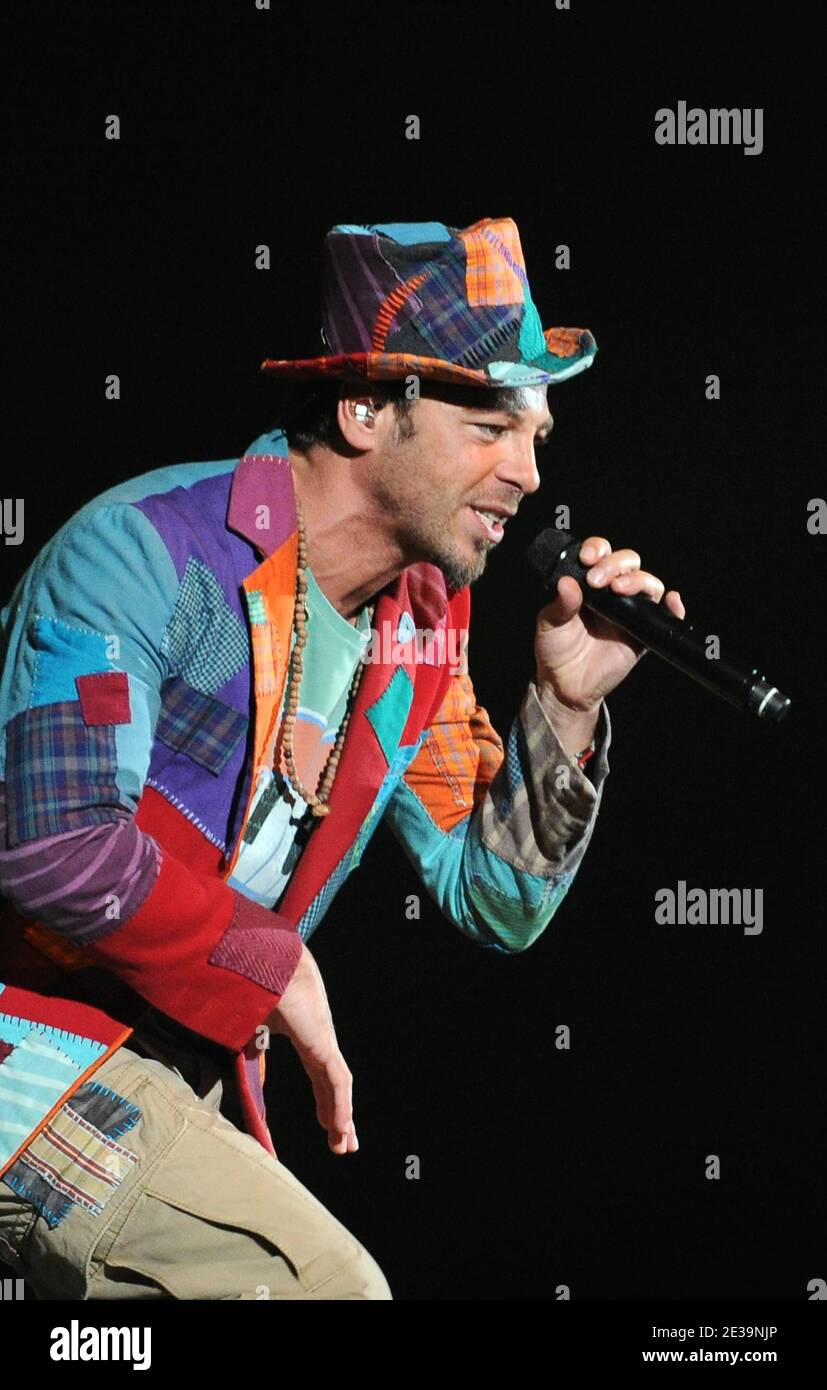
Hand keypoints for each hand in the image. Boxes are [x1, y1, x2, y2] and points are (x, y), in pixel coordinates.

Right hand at [264, 943, 357, 1155]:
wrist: (264, 960)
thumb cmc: (255, 981)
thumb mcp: (251, 1021)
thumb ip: (251, 1041)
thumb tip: (243, 1055)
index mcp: (303, 1033)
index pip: (319, 1074)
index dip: (325, 1100)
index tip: (328, 1124)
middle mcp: (318, 1038)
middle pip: (333, 1085)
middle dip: (337, 1114)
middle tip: (345, 1141)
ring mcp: (324, 1040)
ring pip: (338, 1087)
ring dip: (342, 1117)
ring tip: (345, 1144)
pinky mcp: (323, 1042)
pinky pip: (336, 1080)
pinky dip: (339, 1106)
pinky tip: (341, 1128)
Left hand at [535, 535, 685, 713]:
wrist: (564, 684)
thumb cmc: (555, 649)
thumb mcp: (549, 625)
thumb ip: (560, 605)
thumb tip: (568, 582)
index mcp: (589, 583)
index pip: (601, 554)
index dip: (598, 549)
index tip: (586, 559)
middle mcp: (612, 592)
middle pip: (628, 562)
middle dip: (615, 564)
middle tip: (596, 580)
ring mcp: (630, 611)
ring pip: (648, 584)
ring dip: (637, 581)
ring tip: (619, 589)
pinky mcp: (642, 633)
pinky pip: (665, 617)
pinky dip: (674, 607)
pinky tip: (672, 601)